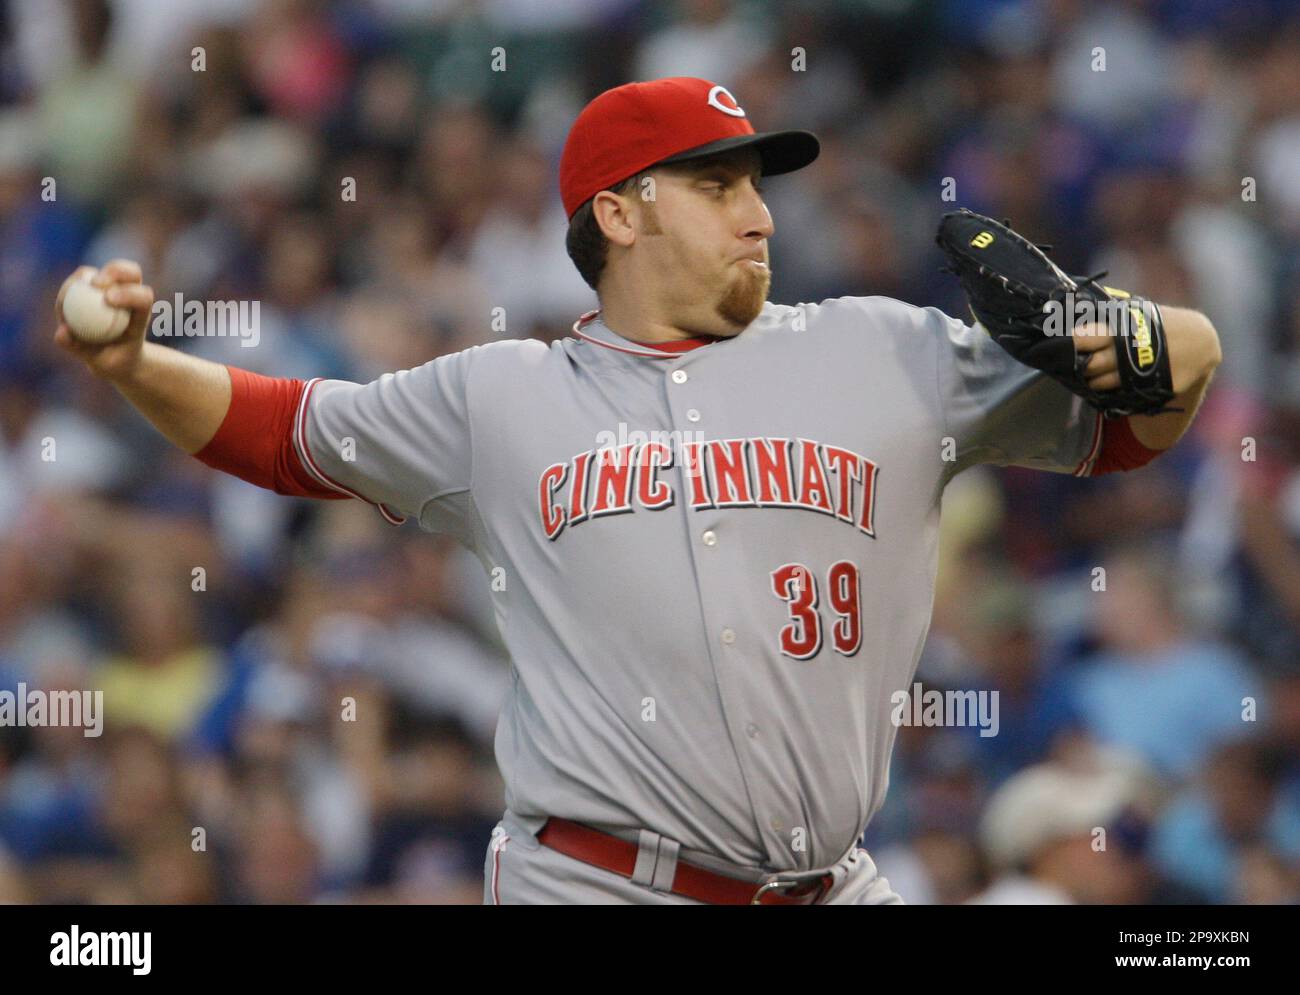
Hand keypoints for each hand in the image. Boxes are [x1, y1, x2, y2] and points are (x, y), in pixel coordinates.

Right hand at [54, 260, 154, 382]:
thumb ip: (82, 348)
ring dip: (84, 277)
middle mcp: (130, 296)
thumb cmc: (113, 361)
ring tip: (68, 294)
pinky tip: (62, 300)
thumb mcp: (104, 364)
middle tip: (95, 284)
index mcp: (141, 313)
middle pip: (129, 271)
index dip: (130, 294)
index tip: (109, 300)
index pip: (143, 297)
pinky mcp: (93, 287)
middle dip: (115, 271)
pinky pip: (80, 280)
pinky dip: (69, 287)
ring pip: (102, 271)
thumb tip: (62, 330)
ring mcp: (112, 289)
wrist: (114, 357)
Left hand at [1074, 307, 1221, 396]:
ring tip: (1092, 373)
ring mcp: (1138, 370)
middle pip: (1090, 363)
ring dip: (1091, 380)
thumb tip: (1078, 303)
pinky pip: (1117, 392)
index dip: (1073, 342)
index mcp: (1123, 327)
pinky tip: (1108, 383)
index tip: (1063, 342)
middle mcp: (1128, 350)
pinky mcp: (1149, 386)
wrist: (1201, 342)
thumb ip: (1111, 310)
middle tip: (1077, 362)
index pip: (1087, 336)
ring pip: (1100, 382)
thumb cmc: (1160, 323)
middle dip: (1079, 364)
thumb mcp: (1138, 312)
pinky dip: (1108, 389)